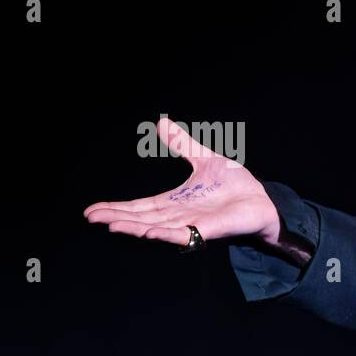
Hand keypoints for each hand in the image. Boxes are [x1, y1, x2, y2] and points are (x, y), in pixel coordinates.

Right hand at [84, 117, 281, 248]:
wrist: (263, 200)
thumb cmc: (237, 185)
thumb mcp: (204, 159)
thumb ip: (182, 145)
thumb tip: (161, 122)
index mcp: (175, 202)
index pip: (140, 206)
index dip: (117, 207)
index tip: (93, 210)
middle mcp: (180, 216)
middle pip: (142, 218)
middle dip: (117, 218)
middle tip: (91, 218)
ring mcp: (193, 224)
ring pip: (158, 228)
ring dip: (134, 227)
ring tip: (111, 225)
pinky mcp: (209, 230)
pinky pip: (184, 233)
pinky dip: (166, 233)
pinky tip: (148, 232)